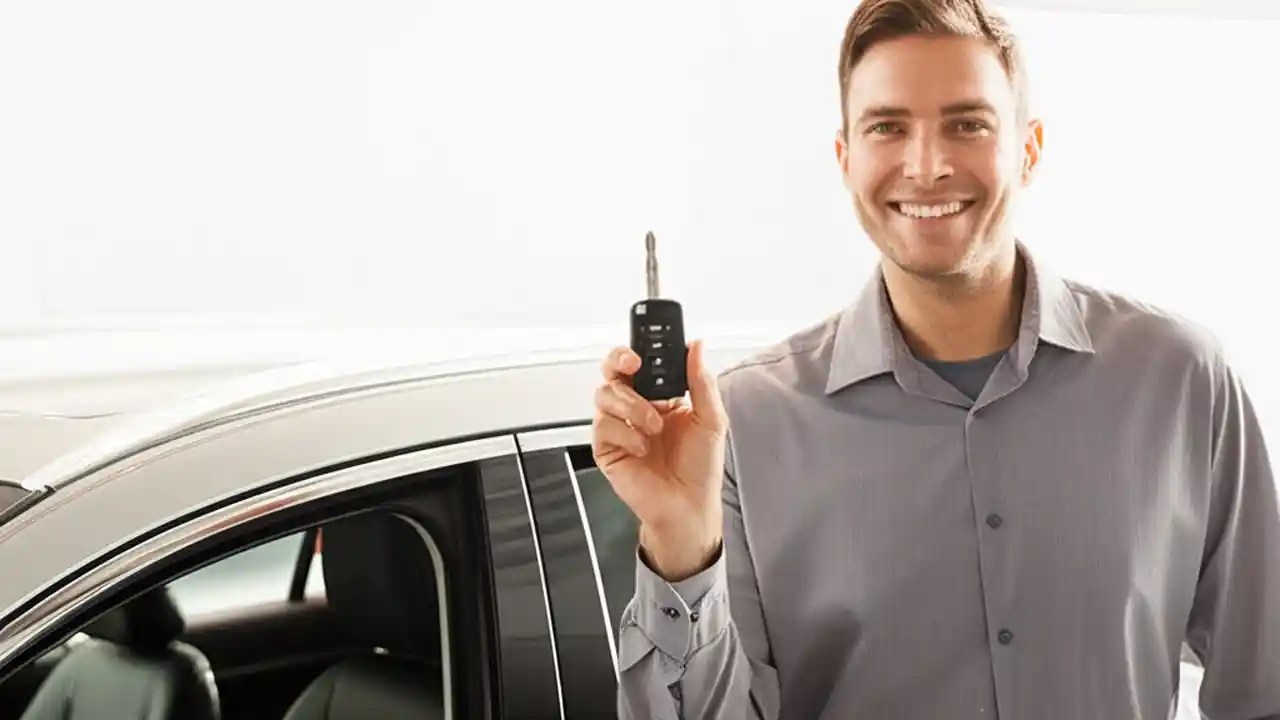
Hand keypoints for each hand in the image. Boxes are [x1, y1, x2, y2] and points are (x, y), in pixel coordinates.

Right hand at [591, 340, 727, 580]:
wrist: (689, 506)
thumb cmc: (700, 467)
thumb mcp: (711, 419)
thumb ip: (701, 381)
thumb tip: (696, 346)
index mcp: (660, 395)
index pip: (640, 363)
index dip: (636, 351)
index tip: (644, 350)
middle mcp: (636, 407)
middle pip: (612, 371)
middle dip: (618, 361)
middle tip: (633, 365)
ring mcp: (619, 427)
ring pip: (605, 395)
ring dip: (631, 405)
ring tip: (653, 426)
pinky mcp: (606, 448)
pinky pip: (603, 426)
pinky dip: (625, 433)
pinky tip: (642, 447)